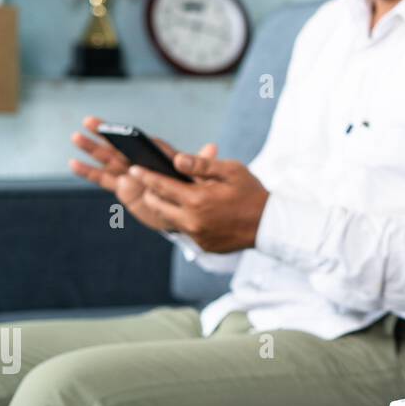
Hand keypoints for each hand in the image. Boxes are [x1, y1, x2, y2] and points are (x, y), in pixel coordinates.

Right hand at [68, 115, 216, 233]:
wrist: (185, 209)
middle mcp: (141, 161)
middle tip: (88, 121)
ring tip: (75, 137)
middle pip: (120, 147)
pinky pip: (103, 179)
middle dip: (104, 135)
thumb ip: (201, 163)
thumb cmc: (192, 188)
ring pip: (108, 160)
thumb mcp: (200, 176)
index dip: (129, 135)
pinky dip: (88, 172)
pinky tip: (74, 164)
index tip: (116, 126)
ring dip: (92, 149)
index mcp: (157, 155)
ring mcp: (129, 174)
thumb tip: (213, 147)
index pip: (141, 142)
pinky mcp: (123, 189)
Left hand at [129, 149, 269, 252]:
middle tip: (153, 182)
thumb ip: (201, 165)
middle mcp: (192, 220)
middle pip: (157, 205)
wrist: (270, 225)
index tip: (134, 168)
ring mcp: (196, 236)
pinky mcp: (202, 245)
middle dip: (152, 193)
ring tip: (177, 196)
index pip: (161, 186)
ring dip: (169, 207)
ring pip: (170, 219)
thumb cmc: (252, 193)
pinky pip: (186, 230)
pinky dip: (187, 219)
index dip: (146, 176)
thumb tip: (177, 159)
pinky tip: (199, 212)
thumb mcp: (231, 171)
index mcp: (198, 200)